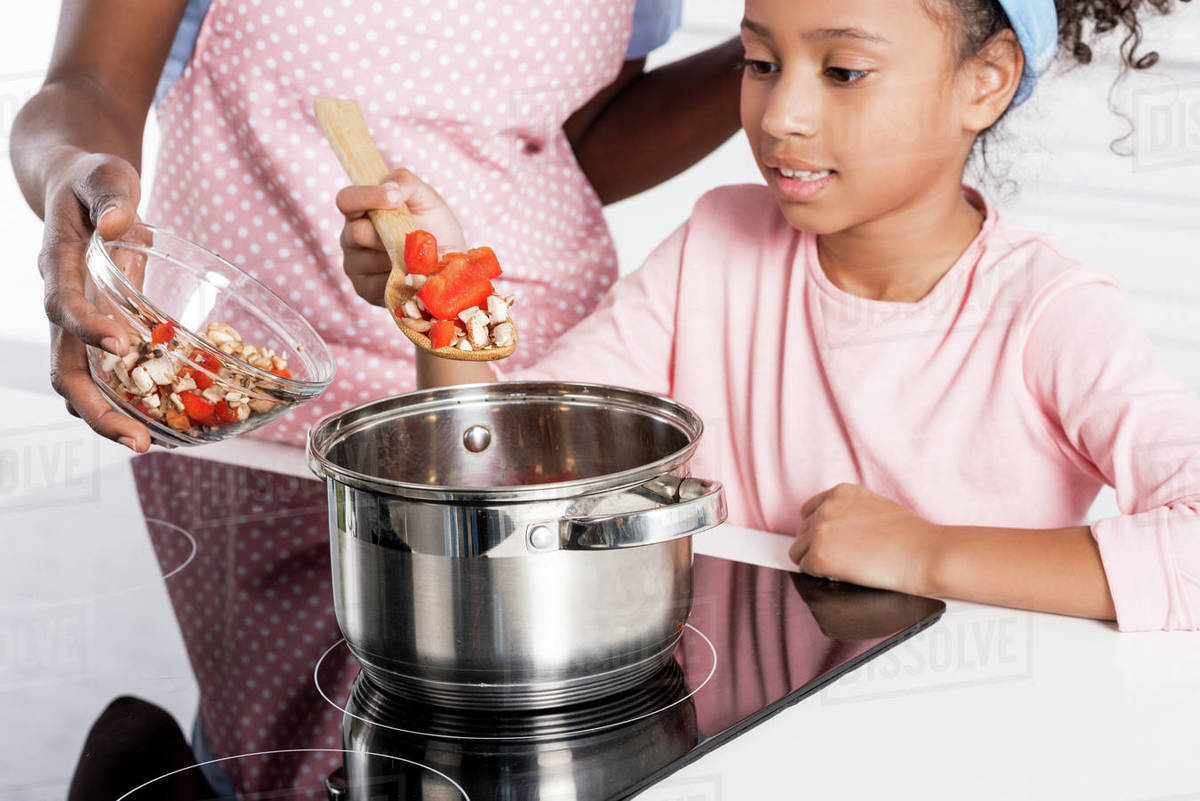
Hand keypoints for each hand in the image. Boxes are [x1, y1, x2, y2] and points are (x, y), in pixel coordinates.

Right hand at [41, 151, 148, 452]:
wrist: (73, 188)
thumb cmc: (92, 180)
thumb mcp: (104, 175)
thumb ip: (112, 195)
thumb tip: (120, 223)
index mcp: (58, 264)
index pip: (62, 303)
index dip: (85, 327)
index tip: (119, 345)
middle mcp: (61, 301)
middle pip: (63, 367)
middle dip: (94, 406)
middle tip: (135, 440)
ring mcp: (77, 322)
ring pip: (78, 380)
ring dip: (107, 416)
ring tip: (146, 445)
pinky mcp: (99, 329)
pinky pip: (103, 374)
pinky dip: (124, 401)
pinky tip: (157, 424)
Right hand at [336, 168, 465, 306]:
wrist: (450, 265)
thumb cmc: (435, 227)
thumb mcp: (427, 199)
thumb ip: (407, 183)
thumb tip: (391, 190)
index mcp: (361, 210)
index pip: (346, 200)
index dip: (366, 197)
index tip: (394, 199)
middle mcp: (350, 237)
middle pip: (355, 233)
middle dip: (388, 234)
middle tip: (413, 236)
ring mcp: (355, 265)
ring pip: (370, 260)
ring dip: (399, 258)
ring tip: (416, 257)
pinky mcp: (365, 290)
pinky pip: (378, 285)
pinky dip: (401, 278)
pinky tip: (412, 274)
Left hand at [789, 483, 938, 596]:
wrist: (924, 553)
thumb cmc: (910, 535)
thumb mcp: (875, 507)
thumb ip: (849, 512)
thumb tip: (835, 531)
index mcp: (840, 492)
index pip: (809, 511)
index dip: (819, 531)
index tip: (830, 543)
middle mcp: (826, 507)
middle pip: (802, 533)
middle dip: (817, 547)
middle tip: (842, 560)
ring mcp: (820, 531)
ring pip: (798, 552)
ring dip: (815, 562)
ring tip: (843, 569)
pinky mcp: (820, 556)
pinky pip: (805, 570)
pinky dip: (820, 577)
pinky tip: (843, 576)